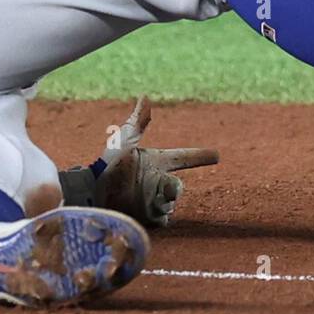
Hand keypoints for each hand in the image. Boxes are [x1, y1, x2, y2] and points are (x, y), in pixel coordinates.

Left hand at [60, 97, 218, 227]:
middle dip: (174, 186)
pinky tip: (150, 209)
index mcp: (157, 161)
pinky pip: (164, 217)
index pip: (184, 158)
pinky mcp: (148, 215)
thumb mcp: (126, 139)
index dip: (200, 156)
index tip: (216, 155)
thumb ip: (139, 119)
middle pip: (179, 185)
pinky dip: (161, 214)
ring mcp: (154, 198)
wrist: (96, 190)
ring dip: (165, 199)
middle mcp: (158, 180)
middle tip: (164, 183)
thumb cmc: (110, 163)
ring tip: (149, 196)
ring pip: (173, 201)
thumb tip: (145, 96)